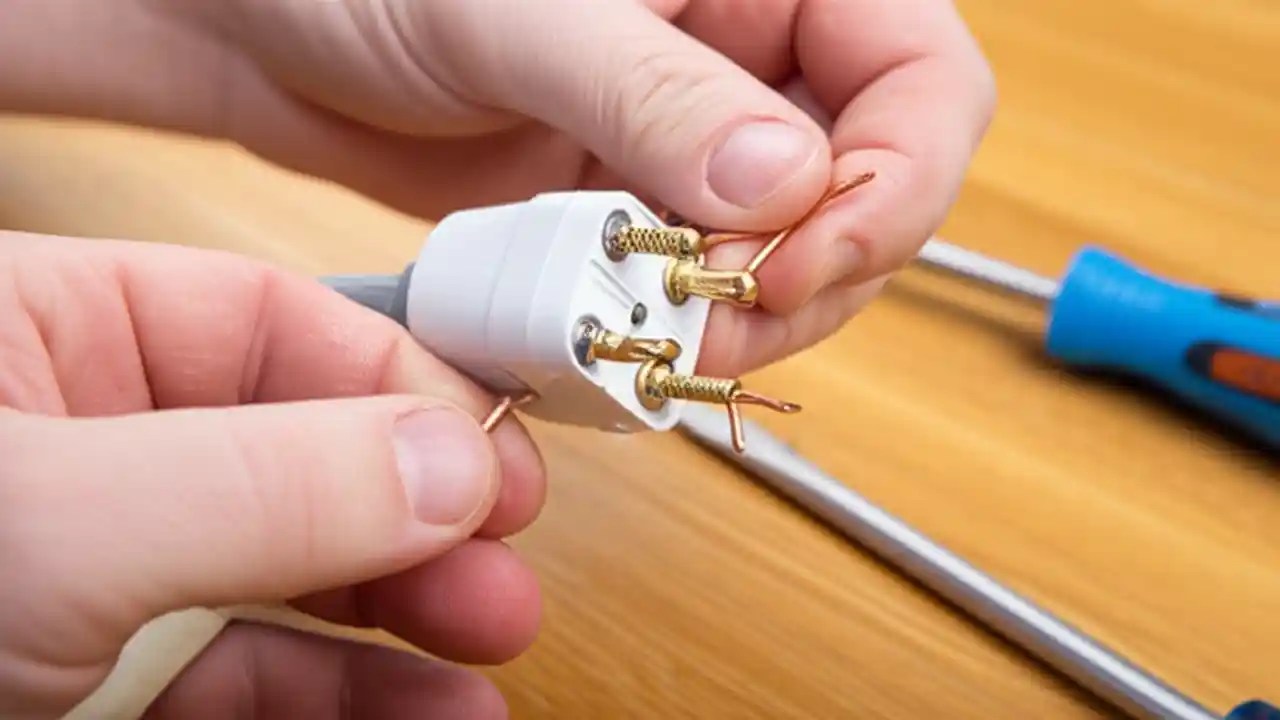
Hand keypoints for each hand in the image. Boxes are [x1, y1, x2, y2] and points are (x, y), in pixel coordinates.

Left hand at [0, 233, 545, 718]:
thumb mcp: (52, 520)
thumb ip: (257, 481)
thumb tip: (447, 460)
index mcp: (44, 335)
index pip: (261, 317)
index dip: (391, 376)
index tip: (484, 447)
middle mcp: (81, 445)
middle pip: (301, 449)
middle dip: (419, 503)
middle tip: (504, 547)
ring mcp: (94, 568)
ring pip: (287, 569)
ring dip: (405, 606)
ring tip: (492, 628)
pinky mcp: (101, 678)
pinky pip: (247, 671)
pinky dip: (343, 692)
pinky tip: (420, 706)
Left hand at [4, 0, 994, 376]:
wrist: (274, 29)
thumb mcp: (520, 12)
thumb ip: (658, 94)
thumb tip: (784, 187)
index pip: (922, 78)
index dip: (893, 184)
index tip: (795, 261)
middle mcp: (755, 54)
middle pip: (876, 185)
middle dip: (814, 273)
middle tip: (711, 326)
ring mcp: (702, 139)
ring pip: (800, 253)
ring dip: (746, 318)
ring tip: (655, 341)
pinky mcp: (646, 204)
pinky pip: (708, 282)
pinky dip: (680, 327)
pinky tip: (623, 336)